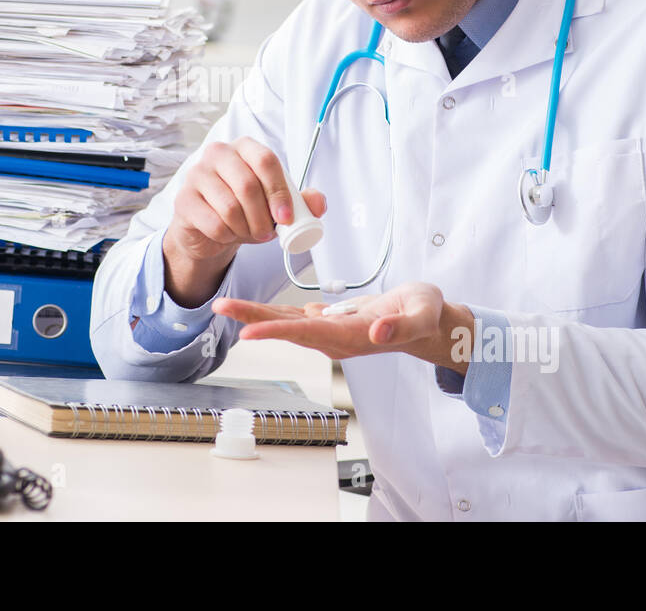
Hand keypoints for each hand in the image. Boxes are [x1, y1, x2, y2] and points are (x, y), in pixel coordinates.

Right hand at [163, 136, 324, 306]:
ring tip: (248, 232)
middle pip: (247, 185)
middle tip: (267, 233)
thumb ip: (302, 202)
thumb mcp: (276, 206)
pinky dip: (227, 235)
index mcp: (245, 147)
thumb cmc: (246, 210)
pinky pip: (213, 223)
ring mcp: (197, 174)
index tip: (286, 218)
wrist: (210, 229)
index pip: (265, 160)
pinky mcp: (183, 199)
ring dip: (245, 228)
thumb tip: (318, 203)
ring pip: (229, 207)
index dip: (279, 192)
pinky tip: (227, 233)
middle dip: (262, 217)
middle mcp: (218, 153)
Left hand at [211, 282, 472, 372]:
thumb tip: (378, 334)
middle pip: (286, 330)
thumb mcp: (422, 314)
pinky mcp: (328, 323)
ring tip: (225, 306)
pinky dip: (271, 313)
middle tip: (219, 307)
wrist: (426, 322)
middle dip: (253, 319)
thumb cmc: (426, 314)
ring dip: (255, 315)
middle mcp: (334, 339)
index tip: (247, 332)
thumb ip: (403, 325)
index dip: (276, 332)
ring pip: (285, 324)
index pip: (307, 334)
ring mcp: (329, 333)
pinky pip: (294, 319)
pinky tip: (251, 310)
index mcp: (351, 338)